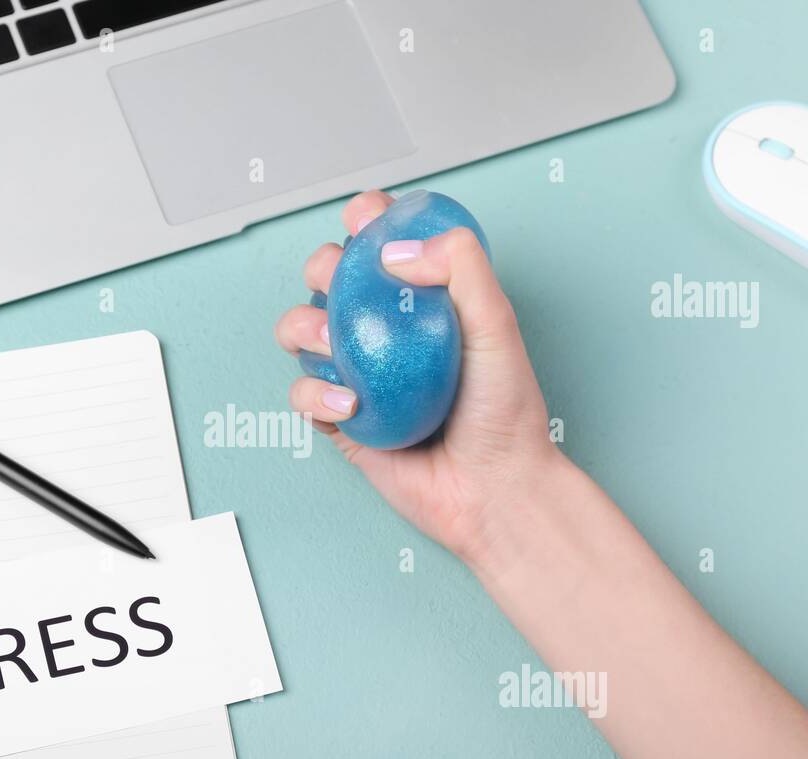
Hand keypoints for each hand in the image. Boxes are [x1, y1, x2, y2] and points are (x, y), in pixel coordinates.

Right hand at [275, 190, 558, 564]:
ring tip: (335, 347)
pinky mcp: (339, 417)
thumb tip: (396, 250)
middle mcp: (383, 330)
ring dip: (305, 327)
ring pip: (301, 328)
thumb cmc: (505, 414)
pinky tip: (350, 404)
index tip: (364, 221)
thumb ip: (463, 269)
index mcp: (421, 299)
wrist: (492, 489)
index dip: (364, 219)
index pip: (382, 241)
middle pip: (329, 275)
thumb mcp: (498, 326)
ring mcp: (357, 372)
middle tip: (341, 282)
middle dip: (322, 267)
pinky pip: (302, 392)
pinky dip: (315, 393)